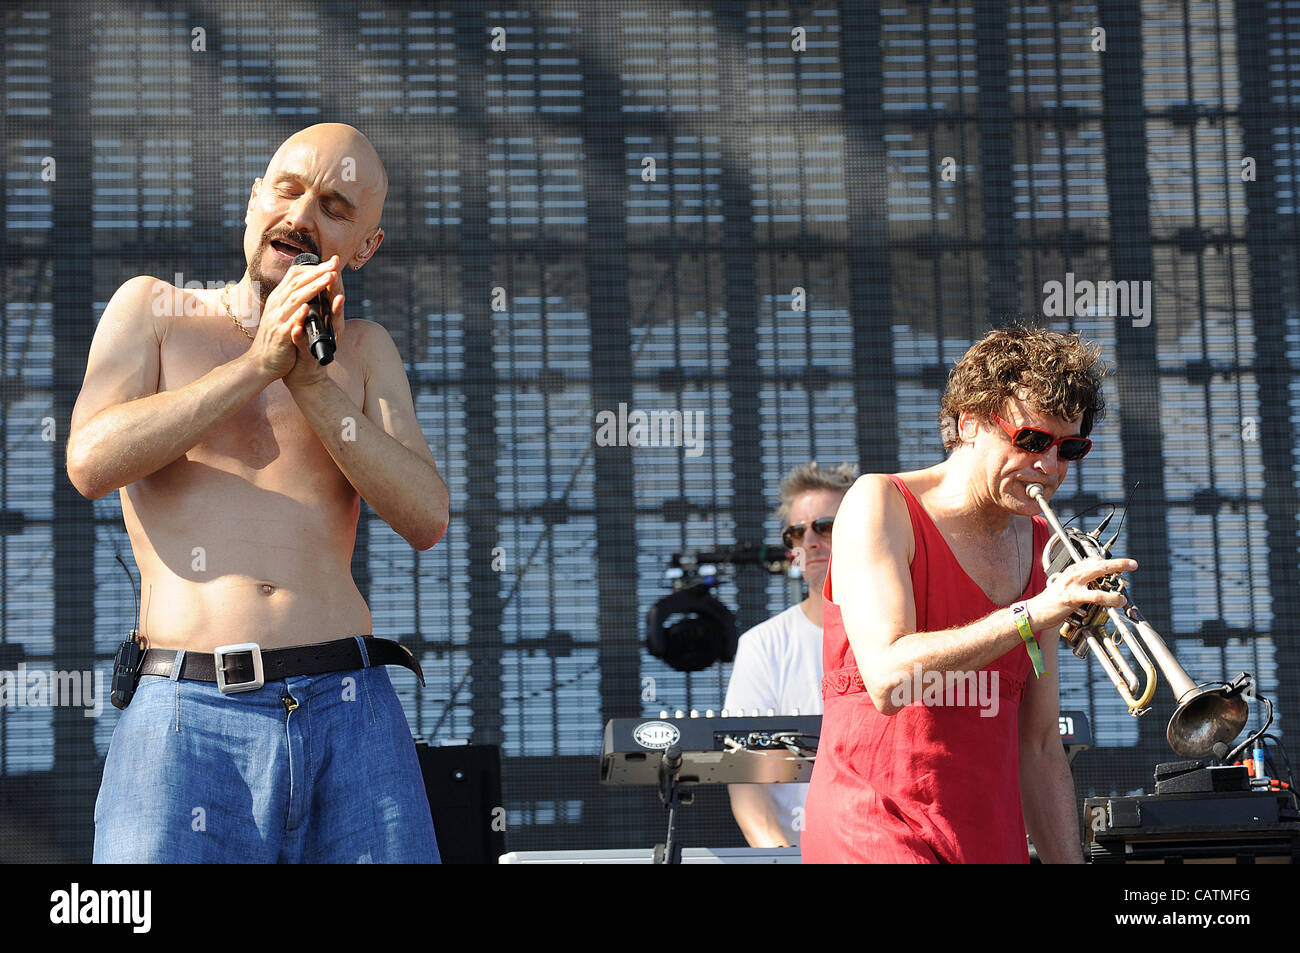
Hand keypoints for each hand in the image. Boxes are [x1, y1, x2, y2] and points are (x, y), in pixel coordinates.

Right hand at [244, 256, 340, 382]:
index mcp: (278, 299)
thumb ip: (291, 300)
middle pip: (297, 283)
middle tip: (334, 264)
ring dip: (313, 287)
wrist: (261, 363)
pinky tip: (307, 308)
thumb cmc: (276, 339)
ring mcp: (277, 320)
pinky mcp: (280, 337)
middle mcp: (276, 306)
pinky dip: (298, 315)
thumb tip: (304, 283)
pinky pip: (289, 324)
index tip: (329, 262)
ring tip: (329, 278)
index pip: (294, 276)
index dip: (312, 268)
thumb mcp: (282, 314)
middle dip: (317, 272)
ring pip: (295, 299)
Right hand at [1025, 555, 1137, 631]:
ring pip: (1099, 573)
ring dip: (1116, 571)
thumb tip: (1094, 586)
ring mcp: (1072, 584)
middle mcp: (1072, 574)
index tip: (1119, 564)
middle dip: (1117, 563)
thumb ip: (1078, 584)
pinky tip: (1119, 600)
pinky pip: (1096, 596)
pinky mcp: (1073, 597)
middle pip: (1098, 564)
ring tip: (1130, 577)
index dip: (1107, 562)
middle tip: (1132, 564)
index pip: (1091, 561)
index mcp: (1070, 571)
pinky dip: (1110, 598)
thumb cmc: (1050, 603)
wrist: (1034, 612)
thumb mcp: (1063, 588)